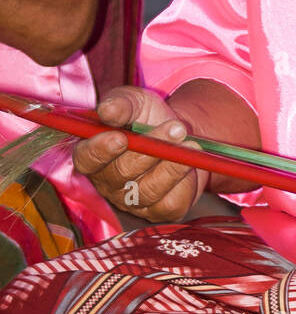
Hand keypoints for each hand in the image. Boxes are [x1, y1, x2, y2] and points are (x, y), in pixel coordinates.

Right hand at [72, 86, 206, 222]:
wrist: (178, 134)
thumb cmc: (147, 117)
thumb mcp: (135, 102)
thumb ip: (121, 104)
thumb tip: (108, 110)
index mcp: (93, 154)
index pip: (86, 159)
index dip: (100, 151)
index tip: (120, 137)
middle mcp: (107, 182)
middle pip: (121, 174)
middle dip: (150, 150)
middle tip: (176, 128)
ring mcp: (131, 201)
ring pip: (147, 190)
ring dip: (171, 165)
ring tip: (190, 144)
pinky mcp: (158, 211)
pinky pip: (169, 203)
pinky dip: (183, 181)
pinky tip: (191, 163)